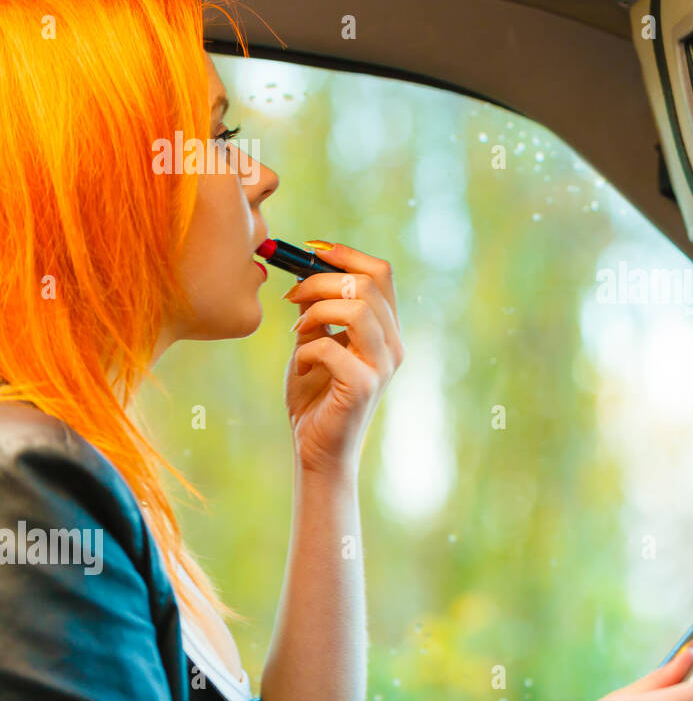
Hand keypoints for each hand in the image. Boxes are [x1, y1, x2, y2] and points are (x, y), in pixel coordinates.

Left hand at [282, 241, 403, 476]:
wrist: (316, 449)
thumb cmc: (315, 395)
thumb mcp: (315, 341)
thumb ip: (318, 310)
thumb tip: (306, 271)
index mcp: (386, 329)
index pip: (381, 273)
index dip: (346, 254)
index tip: (310, 251)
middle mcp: (393, 344)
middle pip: (368, 283)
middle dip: (320, 280)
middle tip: (291, 297)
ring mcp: (382, 365)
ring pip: (356, 308)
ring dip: (316, 311)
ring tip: (297, 331)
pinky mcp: (364, 386)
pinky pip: (331, 346)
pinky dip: (307, 349)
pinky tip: (301, 364)